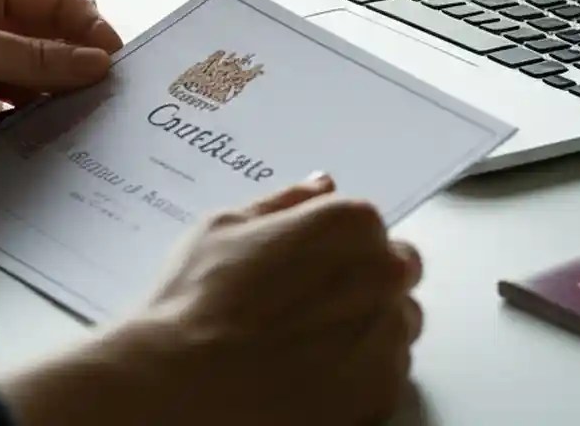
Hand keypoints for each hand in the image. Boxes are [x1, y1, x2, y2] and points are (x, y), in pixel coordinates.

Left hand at [0, 0, 122, 178]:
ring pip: (37, 93)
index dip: (90, 28)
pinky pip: (13, 129)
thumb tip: (100, 63)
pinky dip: (33, 139)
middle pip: (53, 49)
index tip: (118, 62)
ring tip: (96, 131)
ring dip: (61, 109)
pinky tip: (58, 152)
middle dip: (82, 72)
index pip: (55, 2)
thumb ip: (33, 58)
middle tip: (119, 103)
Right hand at [0, 174, 423, 425]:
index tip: (303, 266)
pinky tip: (311, 378)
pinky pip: (386, 375)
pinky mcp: (383, 392)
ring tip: (303, 347)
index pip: (367, 225)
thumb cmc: (196, 306)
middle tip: (303, 307)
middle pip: (392, 272)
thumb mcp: (224, 227)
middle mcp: (384, 275)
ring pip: (395, 325)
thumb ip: (285, 202)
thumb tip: (320, 187)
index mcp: (352, 225)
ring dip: (365, 328)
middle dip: (361, 282)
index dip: (333, 246)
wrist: (183, 391)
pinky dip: (358, 375)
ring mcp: (390, 337)